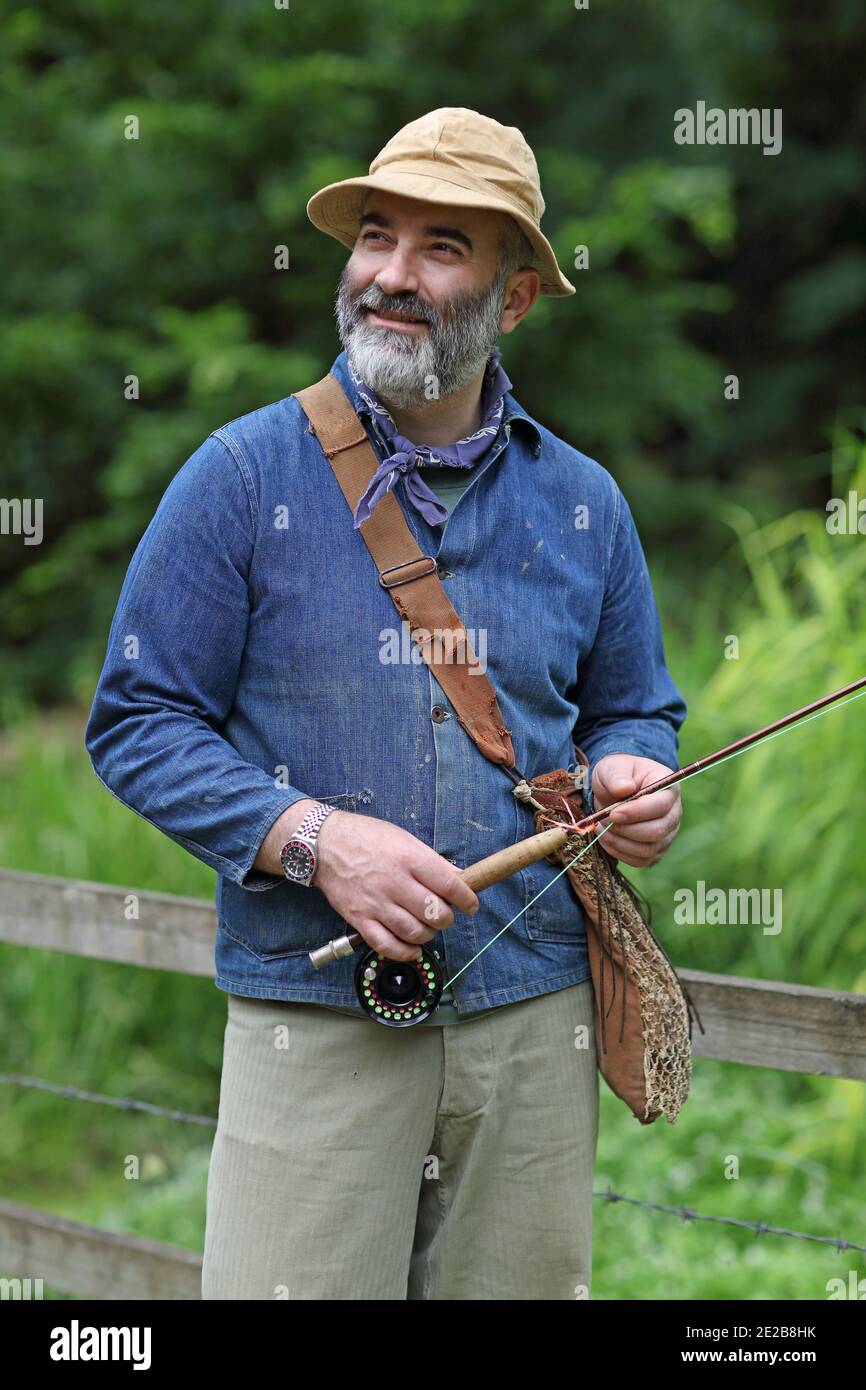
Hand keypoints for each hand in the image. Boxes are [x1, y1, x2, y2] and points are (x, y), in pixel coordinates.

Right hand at [313, 811, 480, 960]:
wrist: (324, 844)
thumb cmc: (366, 837)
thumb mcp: (404, 838)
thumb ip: (432, 861)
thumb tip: (458, 878)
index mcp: (409, 858)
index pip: (449, 886)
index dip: (467, 900)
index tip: (470, 905)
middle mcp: (394, 882)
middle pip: (434, 913)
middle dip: (447, 918)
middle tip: (444, 914)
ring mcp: (375, 903)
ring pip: (414, 932)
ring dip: (428, 935)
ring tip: (427, 927)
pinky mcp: (359, 918)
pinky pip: (386, 945)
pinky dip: (404, 952)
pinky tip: (412, 948)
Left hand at [591, 755, 681, 867]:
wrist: (616, 790)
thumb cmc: (618, 775)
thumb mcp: (613, 766)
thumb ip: (617, 775)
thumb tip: (624, 789)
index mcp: (669, 787)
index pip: (661, 806)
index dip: (637, 812)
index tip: (613, 813)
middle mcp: (674, 812)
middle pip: (657, 832)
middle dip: (625, 830)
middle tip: (602, 822)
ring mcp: (667, 833)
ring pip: (648, 850)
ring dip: (619, 842)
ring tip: (601, 828)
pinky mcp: (656, 850)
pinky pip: (641, 861)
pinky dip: (620, 853)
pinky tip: (606, 839)